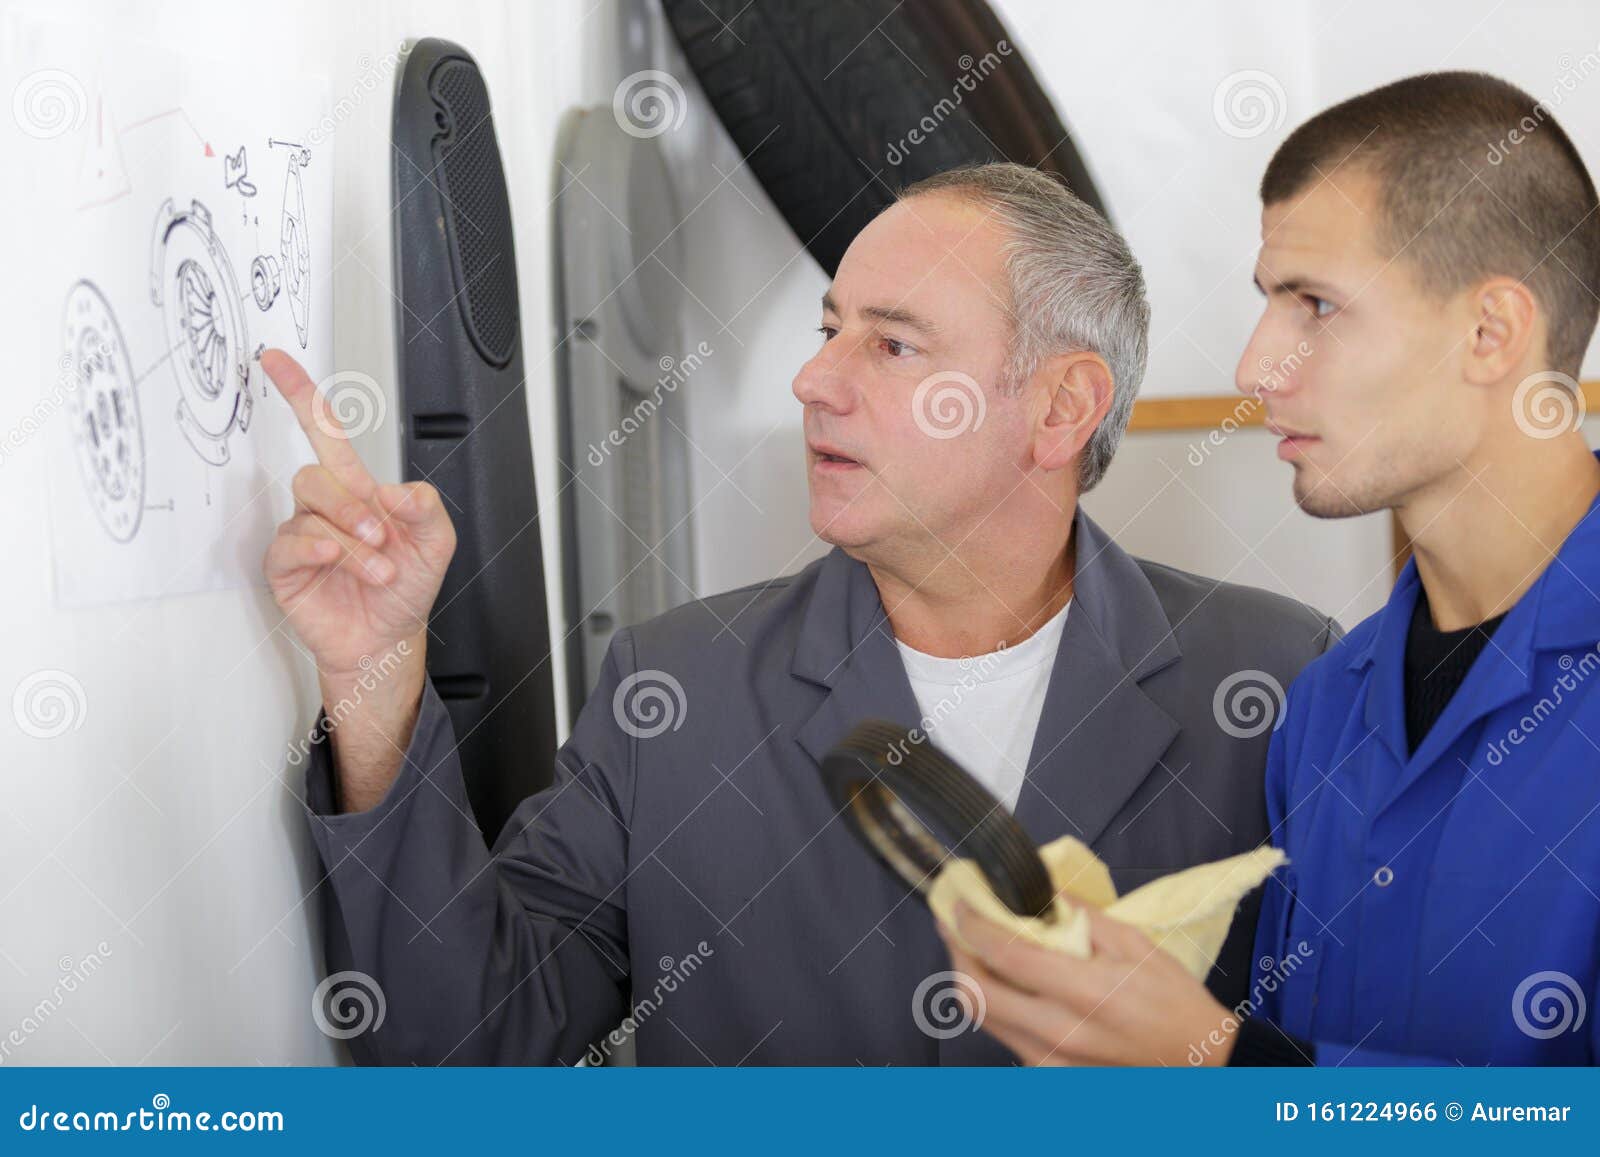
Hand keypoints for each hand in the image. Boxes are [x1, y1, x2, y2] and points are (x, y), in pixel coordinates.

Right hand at [261, 349, 455, 679]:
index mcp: (359, 491)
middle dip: (350, 504)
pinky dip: (317, 548)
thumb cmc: (406, 588)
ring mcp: (302, 535)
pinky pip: (289, 544)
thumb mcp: (436, 542)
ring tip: (378, 567)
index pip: (326, 432)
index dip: (301, 395)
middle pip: (315, 473)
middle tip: (381, 539)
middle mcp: (326, 508)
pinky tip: (334, 560)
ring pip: (308, 509)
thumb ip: (426, 507)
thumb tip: (399, 491)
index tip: (276, 360)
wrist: (388, 640)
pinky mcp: (286, 566)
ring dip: (348, 538)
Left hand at [935, 899, 1235, 1065]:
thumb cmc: (1173, 1000)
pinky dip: (996, 1004)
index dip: (973, 926)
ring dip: (971, 977)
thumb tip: (1040, 890)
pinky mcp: (1050, 1075)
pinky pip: (1005, 1035)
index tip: (959, 902)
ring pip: (984, 1018)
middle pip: (977, 993)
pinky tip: (1004, 981)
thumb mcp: (1135, 945)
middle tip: (954, 922)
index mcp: (1084, 994)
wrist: (1200, 1065)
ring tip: (973, 946)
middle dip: (956, 951)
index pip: (1006, 957)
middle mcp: (1059, 1033)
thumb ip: (1082, 916)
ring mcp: (1050, 1062)